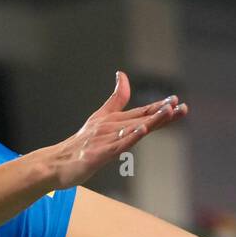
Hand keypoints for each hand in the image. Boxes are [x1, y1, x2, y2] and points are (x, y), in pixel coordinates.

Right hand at [39, 72, 186, 189]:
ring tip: (168, 112)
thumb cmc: (79, 143)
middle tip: (179, 106)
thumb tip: (121, 74)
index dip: (159, 106)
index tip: (176, 100)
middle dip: (162, 113)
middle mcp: (111, 127)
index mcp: (114, 121)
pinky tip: (142, 130)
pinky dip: (130, 136)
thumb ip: (115, 99)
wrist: (56, 162)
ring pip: (133, 129)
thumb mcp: (99, 117)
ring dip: (151, 120)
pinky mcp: (98, 154)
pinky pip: (118, 145)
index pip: (141, 112)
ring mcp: (105, 140)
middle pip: (141, 119)